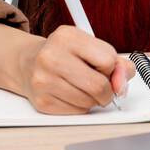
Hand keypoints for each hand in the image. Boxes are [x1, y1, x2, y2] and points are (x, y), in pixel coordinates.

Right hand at [17, 25, 135, 113]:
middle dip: (107, 90)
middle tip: (101, 86)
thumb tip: (122, 84)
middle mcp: (51, 57)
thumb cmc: (64, 54)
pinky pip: (76, 112)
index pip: (108, 60)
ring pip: (88, 102)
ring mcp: (44, 80)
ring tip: (82, 88)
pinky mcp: (42, 101)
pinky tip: (71, 94)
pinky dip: (80, 107)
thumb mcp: (89, 46)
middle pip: (99, 85)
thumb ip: (117, 62)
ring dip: (93, 99)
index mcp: (67, 37)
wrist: (28, 63)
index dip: (111, 67)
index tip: (103, 66)